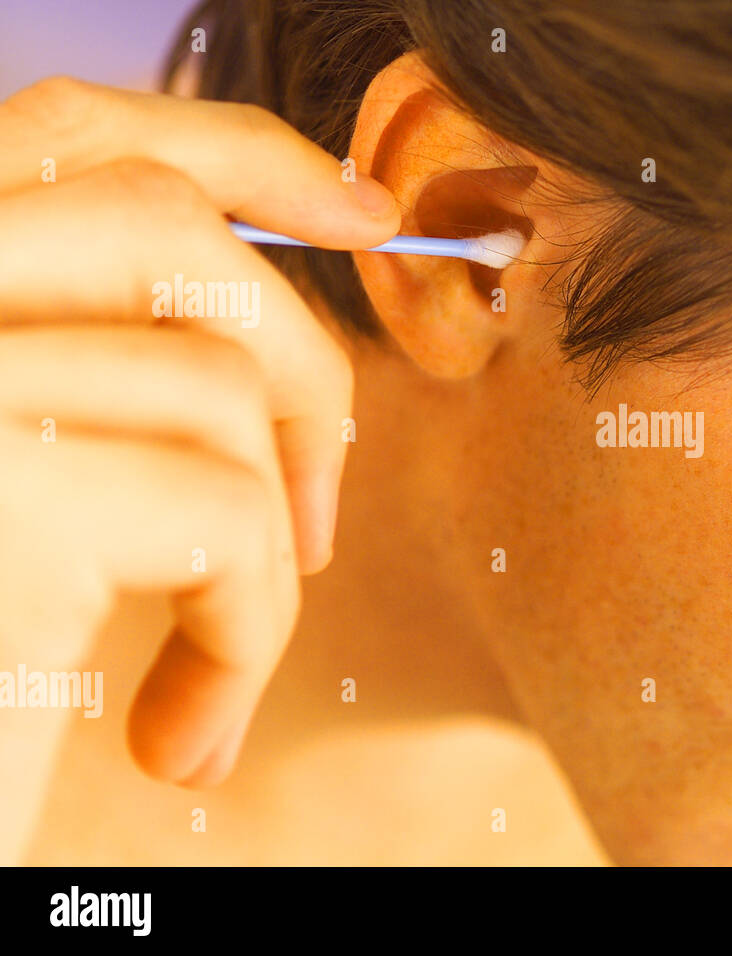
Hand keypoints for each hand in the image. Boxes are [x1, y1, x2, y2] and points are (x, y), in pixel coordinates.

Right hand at [0, 77, 397, 811]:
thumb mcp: (27, 490)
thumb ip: (97, 375)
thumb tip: (265, 314)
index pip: (65, 137)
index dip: (236, 151)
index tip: (365, 211)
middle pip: (161, 227)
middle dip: (299, 358)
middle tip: (318, 516)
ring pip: (215, 377)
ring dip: (266, 535)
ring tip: (221, 662)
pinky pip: (224, 514)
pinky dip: (248, 629)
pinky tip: (183, 734)